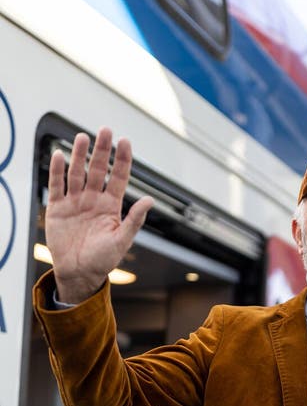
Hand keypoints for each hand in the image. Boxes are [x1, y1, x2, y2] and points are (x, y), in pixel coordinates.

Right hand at [45, 127, 153, 303]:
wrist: (78, 273)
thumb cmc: (102, 260)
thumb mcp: (122, 241)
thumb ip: (134, 220)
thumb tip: (149, 200)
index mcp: (111, 206)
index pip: (119, 177)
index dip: (122, 160)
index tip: (124, 141)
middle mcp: (94, 200)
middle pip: (98, 170)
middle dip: (102, 151)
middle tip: (105, 131)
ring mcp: (76, 202)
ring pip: (77, 173)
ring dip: (80, 155)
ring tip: (83, 138)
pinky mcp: (58, 208)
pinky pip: (57, 185)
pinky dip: (57, 170)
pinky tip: (59, 154)